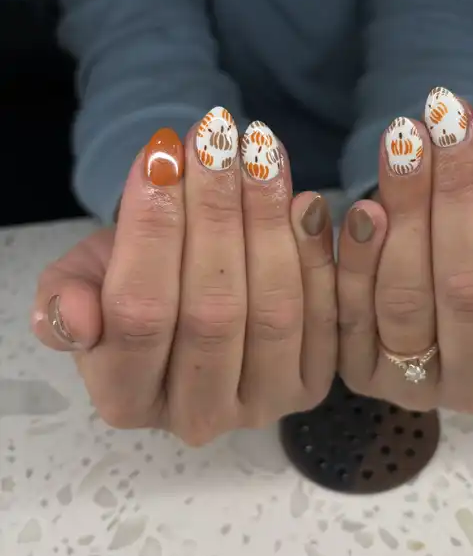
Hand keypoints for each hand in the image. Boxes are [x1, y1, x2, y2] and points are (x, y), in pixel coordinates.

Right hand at [32, 112, 336, 444]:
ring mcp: (262, 404)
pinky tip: (306, 200)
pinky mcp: (311, 385)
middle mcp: (197, 417)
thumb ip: (65, 299)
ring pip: (273, 312)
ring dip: (268, 224)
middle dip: (214, 214)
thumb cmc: (133, 288)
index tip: (162, 152)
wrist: (193, 303)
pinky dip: (317, 256)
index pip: (139, 315)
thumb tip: (76, 317)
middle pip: (212, 312)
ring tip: (261, 153)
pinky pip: (324, 318)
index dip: (150, 230)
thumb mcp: (83, 284)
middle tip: (218, 139)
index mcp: (127, 400)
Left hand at [337, 90, 472, 412]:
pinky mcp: (360, 374)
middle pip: (470, 286)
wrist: (427, 311)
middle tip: (445, 118)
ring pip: (407, 297)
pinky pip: (351, 313)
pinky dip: (356, 258)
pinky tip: (362, 206)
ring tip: (403, 141)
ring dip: (405, 211)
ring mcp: (413, 387)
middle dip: (458, 192)